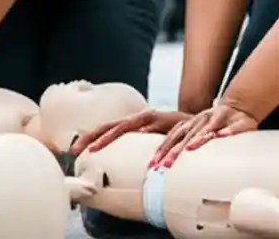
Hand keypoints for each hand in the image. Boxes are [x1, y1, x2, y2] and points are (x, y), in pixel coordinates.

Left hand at [69, 109, 190, 155]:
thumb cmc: (174, 132)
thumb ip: (136, 145)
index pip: (109, 128)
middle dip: (95, 136)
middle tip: (80, 149)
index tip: (74, 149)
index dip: (92, 136)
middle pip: (114, 125)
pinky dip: (151, 136)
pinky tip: (142, 141)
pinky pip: (162, 131)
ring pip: (132, 126)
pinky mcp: (174, 121)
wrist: (204, 119)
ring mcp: (157, 118)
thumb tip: (117, 160)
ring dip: (113, 138)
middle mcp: (144, 117)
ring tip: (96, 149)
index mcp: (136, 122)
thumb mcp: (151, 138)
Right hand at [150, 103, 258, 168]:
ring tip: (153, 163)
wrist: (236, 107)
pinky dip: (162, 144)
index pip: (203, 131)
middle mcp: (199, 119)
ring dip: (163, 149)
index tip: (188, 149)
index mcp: (214, 118)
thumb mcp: (244, 124)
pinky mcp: (187, 124)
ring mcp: (191, 121)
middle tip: (165, 164)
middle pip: (184, 135)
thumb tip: (222, 135)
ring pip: (174, 135)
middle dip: (173, 150)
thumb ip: (233, 130)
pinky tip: (155, 155)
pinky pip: (172, 134)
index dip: (196, 139)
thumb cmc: (241, 120)